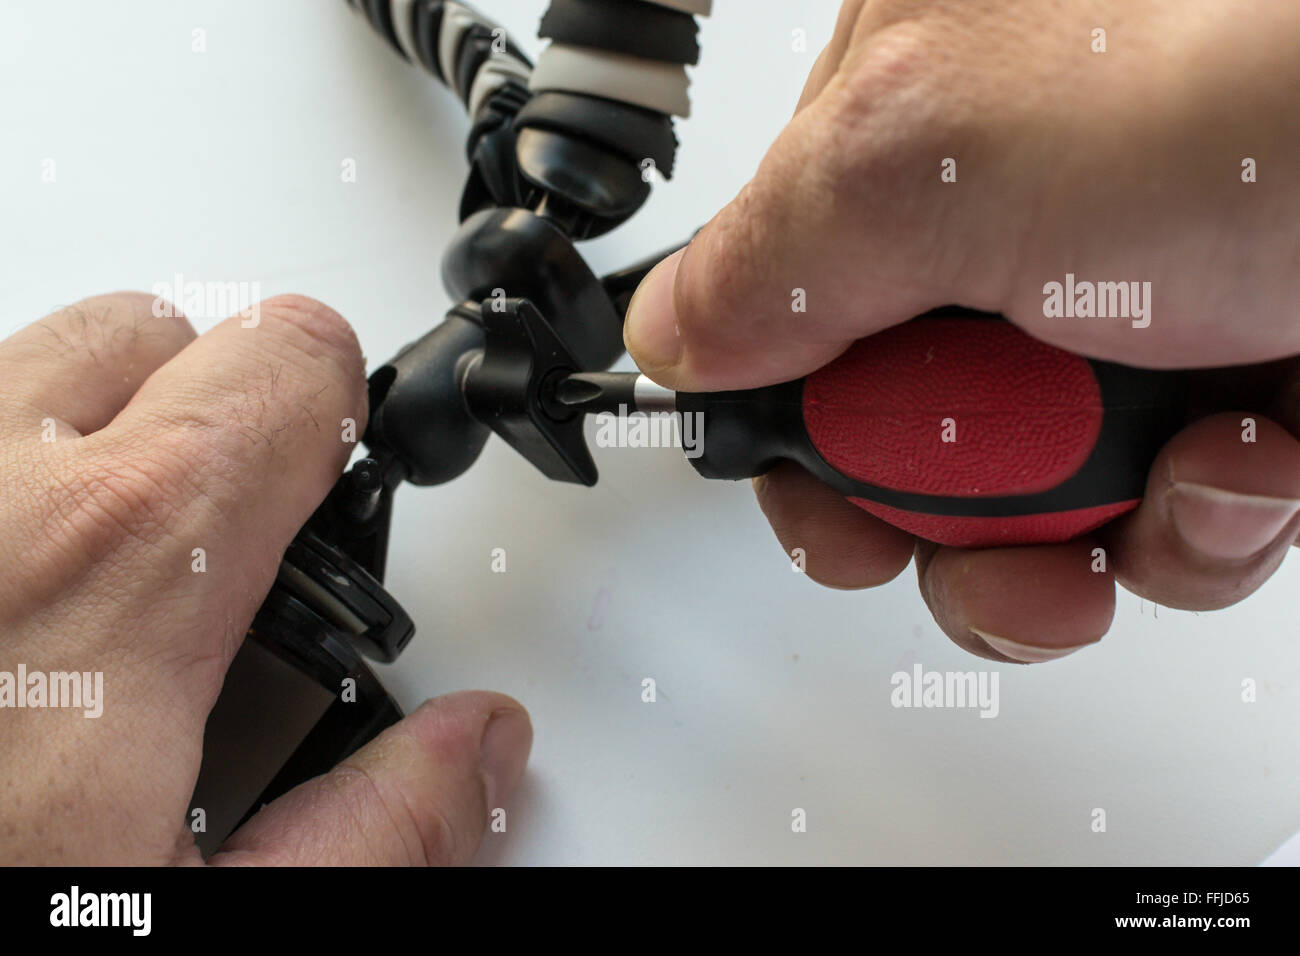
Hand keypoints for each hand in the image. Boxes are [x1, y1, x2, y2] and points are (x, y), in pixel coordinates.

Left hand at [0, 292, 530, 863]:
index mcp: (117, 567)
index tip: (328, 473)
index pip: (287, 360)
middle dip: (214, 413)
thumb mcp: (204, 920)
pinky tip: (12, 598)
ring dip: (90, 437)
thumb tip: (475, 751)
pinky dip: (8, 475)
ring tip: (104, 574)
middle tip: (220, 539)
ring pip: (33, 365)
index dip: (335, 411)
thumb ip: (372, 830)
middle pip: (157, 332)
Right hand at [625, 0, 1299, 662]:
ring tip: (1174, 479)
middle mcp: (1011, 237)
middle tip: (994, 540)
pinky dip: (1213, 518)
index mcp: (908, 158)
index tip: (839, 518)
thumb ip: (771, 258)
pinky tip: (1256, 454)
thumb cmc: (1244, 71)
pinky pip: (1176, 511)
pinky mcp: (1236, 373)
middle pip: (915, 447)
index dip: (805, 452)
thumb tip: (671, 335)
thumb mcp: (933, 156)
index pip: (793, 337)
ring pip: (1045, 505)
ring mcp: (1125, 312)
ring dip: (1098, 537)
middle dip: (955, 529)